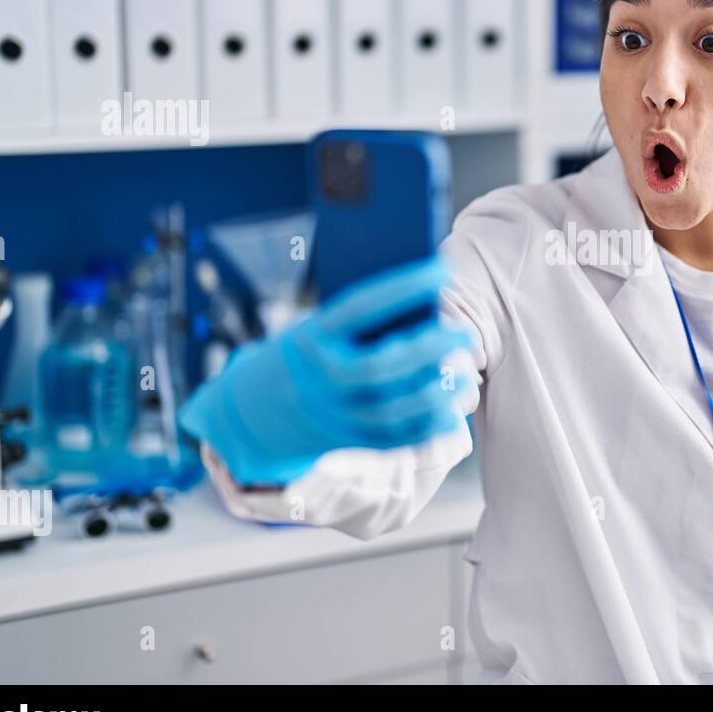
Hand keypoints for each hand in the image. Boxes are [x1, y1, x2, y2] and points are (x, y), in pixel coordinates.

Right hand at [178, 255, 472, 486]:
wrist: (245, 417)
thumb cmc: (298, 358)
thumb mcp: (314, 332)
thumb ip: (360, 326)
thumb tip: (424, 310)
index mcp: (308, 336)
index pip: (361, 306)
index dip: (404, 286)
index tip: (443, 269)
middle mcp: (317, 378)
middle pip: (379, 366)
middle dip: (429, 348)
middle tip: (464, 333)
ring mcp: (328, 415)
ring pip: (389, 409)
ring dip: (435, 393)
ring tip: (467, 374)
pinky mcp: (343, 442)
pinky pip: (391, 438)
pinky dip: (427, 426)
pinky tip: (452, 410)